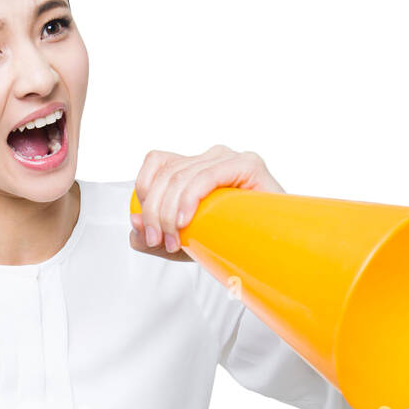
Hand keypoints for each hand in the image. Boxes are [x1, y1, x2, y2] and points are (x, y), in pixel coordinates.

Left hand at [129, 144, 285, 260]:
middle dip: (154, 213)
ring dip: (169, 215)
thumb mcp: (183, 243)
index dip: (144, 191)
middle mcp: (211, 157)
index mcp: (194, 166)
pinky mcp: (248, 164)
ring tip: (175, 244)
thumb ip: (152, 237)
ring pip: (181, 178)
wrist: (274, 251)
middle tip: (159, 243)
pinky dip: (189, 199)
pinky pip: (206, 177)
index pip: (156, 162)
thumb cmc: (231, 243)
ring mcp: (230, 158)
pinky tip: (186, 222)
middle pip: (165, 174)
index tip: (148, 229)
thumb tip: (134, 225)